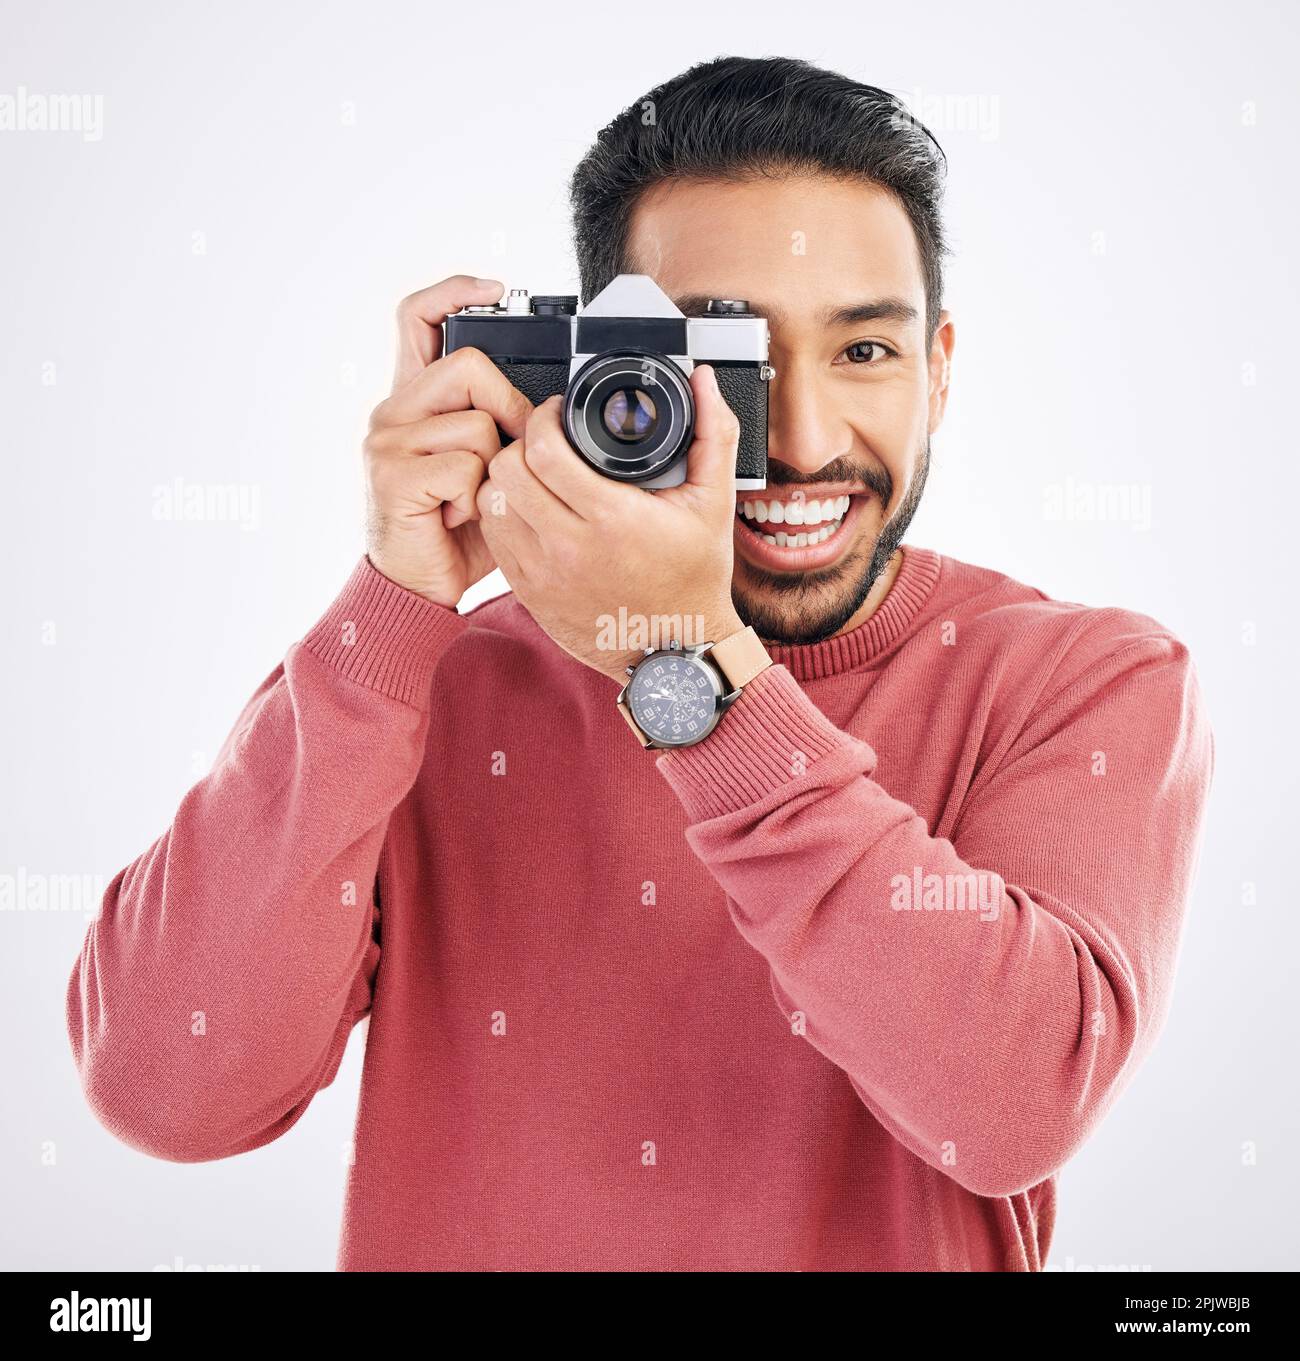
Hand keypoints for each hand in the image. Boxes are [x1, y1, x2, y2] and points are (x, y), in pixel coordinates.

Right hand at [363, 275, 533, 607]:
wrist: (420, 586)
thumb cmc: (457, 529)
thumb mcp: (486, 468)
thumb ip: (501, 428)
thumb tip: (547, 406)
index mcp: (413, 401)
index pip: (417, 318)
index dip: (454, 292)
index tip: (495, 288)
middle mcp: (392, 412)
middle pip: (469, 366)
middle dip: (508, 409)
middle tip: (507, 455)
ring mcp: (387, 442)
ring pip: (476, 421)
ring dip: (492, 467)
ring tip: (469, 497)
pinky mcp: (393, 475)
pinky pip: (466, 465)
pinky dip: (475, 497)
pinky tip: (455, 515)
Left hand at [475, 363, 744, 680]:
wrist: (675, 653)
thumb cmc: (694, 580)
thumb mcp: (714, 503)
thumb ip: (714, 433)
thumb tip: (703, 380)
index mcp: (612, 518)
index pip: (543, 449)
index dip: (544, 417)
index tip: (557, 413)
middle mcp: (569, 547)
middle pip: (507, 469)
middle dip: (520, 442)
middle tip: (541, 440)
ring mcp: (542, 573)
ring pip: (491, 502)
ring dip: (506, 478)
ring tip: (531, 472)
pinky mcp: (528, 592)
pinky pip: (493, 538)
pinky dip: (502, 514)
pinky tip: (526, 508)